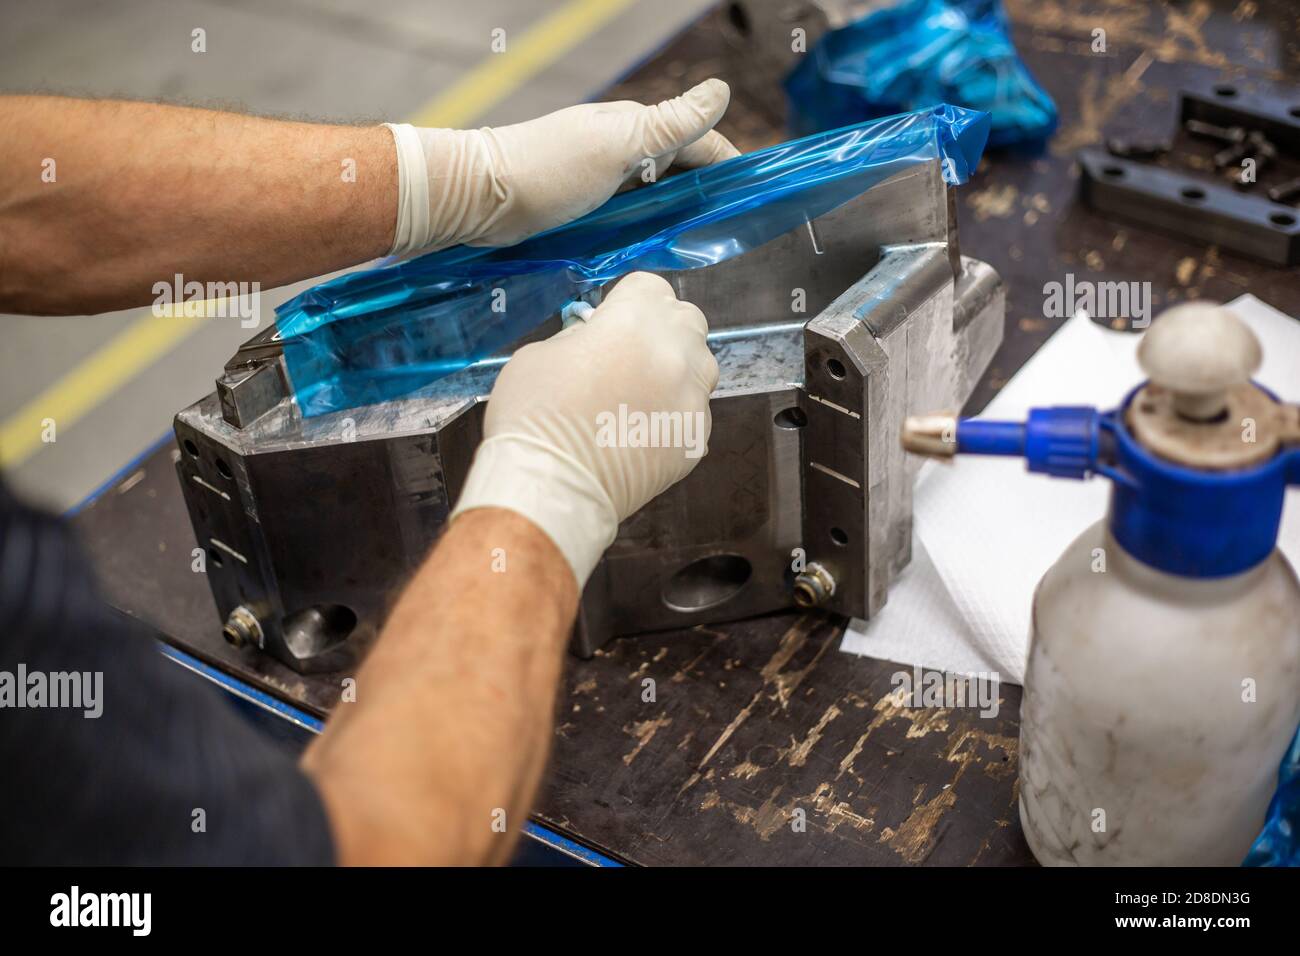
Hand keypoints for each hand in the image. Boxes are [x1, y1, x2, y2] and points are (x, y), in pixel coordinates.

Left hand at [384, 79, 738, 254]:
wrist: (481, 200)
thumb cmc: (548, 170)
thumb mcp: (618, 147)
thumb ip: (670, 125)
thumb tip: (721, 91)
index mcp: (635, 129)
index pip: (698, 142)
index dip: (726, 165)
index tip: (750, 195)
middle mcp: (621, 150)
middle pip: (678, 170)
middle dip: (704, 195)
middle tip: (726, 232)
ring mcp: (601, 179)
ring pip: (654, 196)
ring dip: (674, 216)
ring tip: (695, 248)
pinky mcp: (583, 207)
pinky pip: (627, 217)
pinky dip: (645, 229)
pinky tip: (651, 250)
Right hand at [450, 272, 718, 585]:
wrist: (549, 489)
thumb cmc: (533, 419)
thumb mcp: (539, 354)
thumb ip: (580, 337)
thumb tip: (594, 338)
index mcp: (635, 321)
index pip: (651, 287)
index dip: (628, 301)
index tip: (611, 319)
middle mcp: (675, 355)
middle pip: (687, 321)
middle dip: (661, 330)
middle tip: (628, 353)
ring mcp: (691, 400)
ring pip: (699, 368)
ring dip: (675, 371)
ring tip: (637, 394)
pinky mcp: (694, 441)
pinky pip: (692, 414)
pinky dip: (672, 416)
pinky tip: (638, 432)